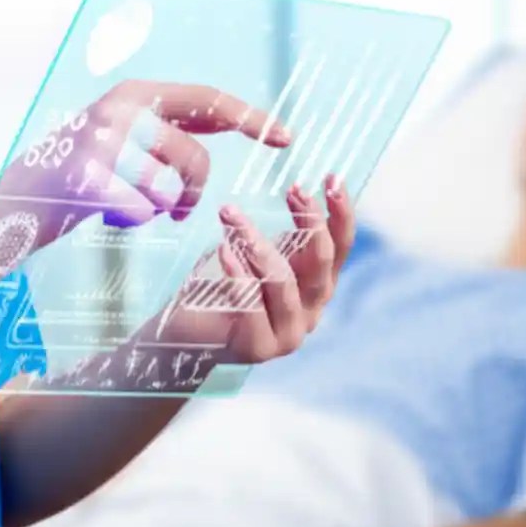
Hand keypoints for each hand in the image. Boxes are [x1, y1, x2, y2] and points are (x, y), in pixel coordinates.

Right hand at [0, 80, 290, 243]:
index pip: (209, 99)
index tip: (288, 139)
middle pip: (194, 155)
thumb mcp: (124, 135)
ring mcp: (101, 142)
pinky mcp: (86, 178)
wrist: (13, 200)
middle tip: (180, 212)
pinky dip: (132, 221)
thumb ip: (168, 123)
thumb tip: (228, 115)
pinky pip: (141, 212)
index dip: (250, 119)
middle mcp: (119, 109)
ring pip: (169, 188)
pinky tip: (109, 216)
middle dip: (194, 190)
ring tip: (136, 209)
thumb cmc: (79, 176)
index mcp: (135, 93)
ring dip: (161, 209)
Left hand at [146, 173, 355, 363]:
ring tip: (234, 216)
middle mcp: (310, 311)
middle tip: (294, 188)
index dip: (341, 214)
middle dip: (311, 222)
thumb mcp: (257, 257)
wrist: (185, 337)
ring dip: (259, 244)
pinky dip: (237, 274)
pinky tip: (223, 249)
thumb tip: (297, 190)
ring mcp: (289, 334)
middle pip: (322, 264)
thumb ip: (280, 239)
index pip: (340, 248)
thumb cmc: (220, 289)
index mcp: (316, 287)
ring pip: (284, 283)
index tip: (331, 179)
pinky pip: (252, 304)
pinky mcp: (260, 347)